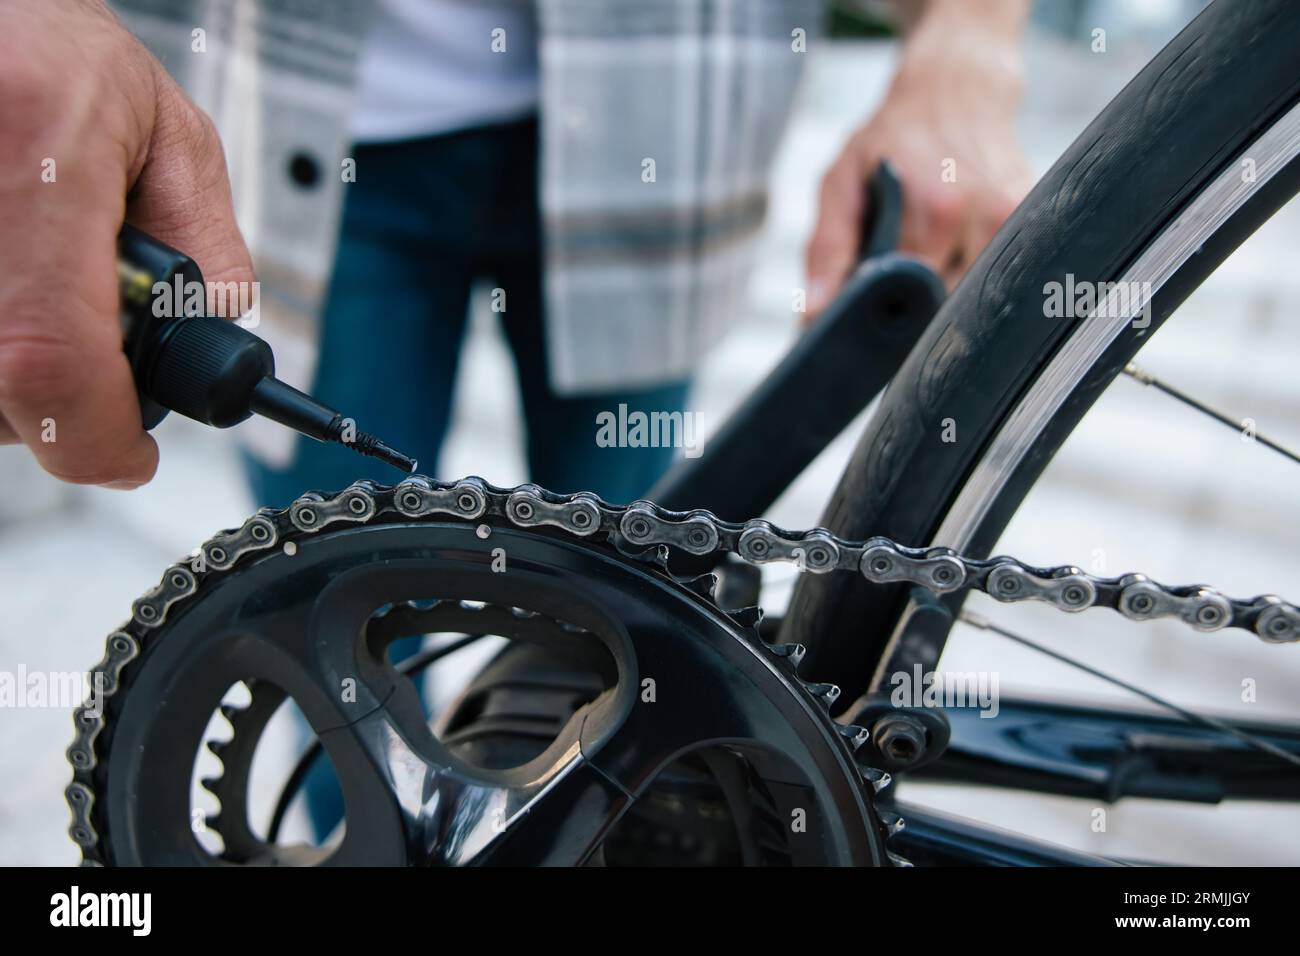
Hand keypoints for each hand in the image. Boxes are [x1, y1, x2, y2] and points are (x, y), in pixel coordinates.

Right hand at [0, 0, 252, 486]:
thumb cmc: (62, 56)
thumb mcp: (171, 137)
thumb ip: (209, 250)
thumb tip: (216, 349)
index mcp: (36, 141)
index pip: (49, 357)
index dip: (94, 437)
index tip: (131, 456)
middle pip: (1, 385)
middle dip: (66, 401)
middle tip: (97, 346)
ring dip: (20, 373)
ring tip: (51, 292)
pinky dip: (1, 340)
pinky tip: (19, 289)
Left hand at [805, 0, 1032, 317]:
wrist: (957, 88)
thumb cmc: (893, 138)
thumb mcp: (842, 180)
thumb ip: (827, 248)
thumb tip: (814, 311)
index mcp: (937, 207)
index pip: (909, 298)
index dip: (885, 313)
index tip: (868, 315)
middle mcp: (983, 215)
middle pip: (945, 303)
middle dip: (914, 305)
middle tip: (893, 283)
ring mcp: (1014, 219)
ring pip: (971, 294)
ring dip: (943, 290)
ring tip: (924, 256)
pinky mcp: (1030, 222)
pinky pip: (993, 270)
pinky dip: (968, 269)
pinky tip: (953, 243)